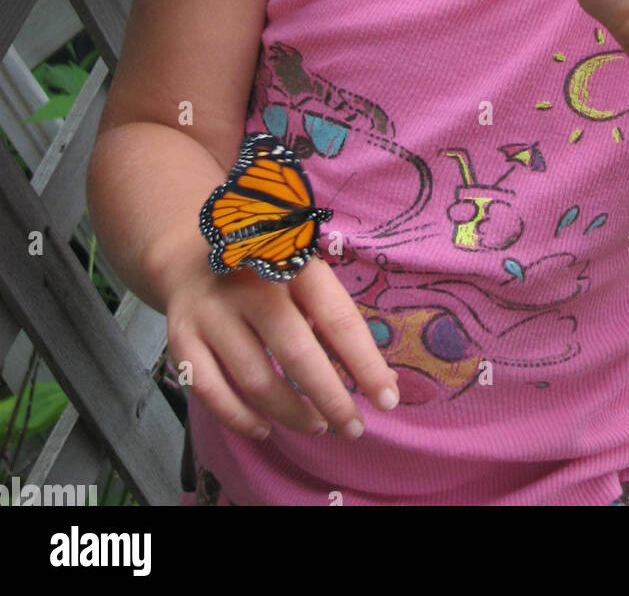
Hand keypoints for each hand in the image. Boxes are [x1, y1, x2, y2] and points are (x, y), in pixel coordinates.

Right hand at [165, 248, 399, 440]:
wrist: (190, 259)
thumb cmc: (265, 277)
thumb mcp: (304, 281)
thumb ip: (335, 325)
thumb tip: (381, 381)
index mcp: (292, 262)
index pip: (336, 318)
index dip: (364, 362)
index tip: (387, 398)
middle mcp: (249, 284)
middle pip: (296, 352)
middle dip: (330, 397)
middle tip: (353, 428)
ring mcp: (212, 313)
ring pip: (256, 379)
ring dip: (292, 412)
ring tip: (317, 425)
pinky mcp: (181, 339)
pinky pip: (211, 392)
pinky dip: (240, 418)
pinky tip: (265, 429)